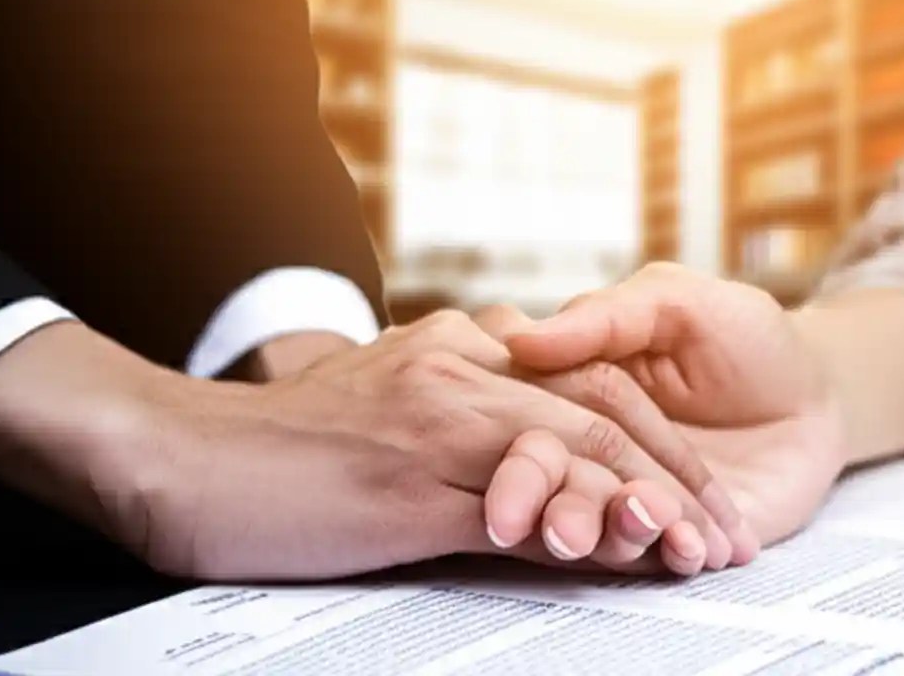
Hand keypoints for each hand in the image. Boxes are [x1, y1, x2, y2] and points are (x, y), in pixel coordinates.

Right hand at [0, 314, 721, 578]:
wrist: (183, 458)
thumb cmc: (280, 448)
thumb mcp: (382, 407)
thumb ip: (454, 414)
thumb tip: (518, 456)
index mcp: (454, 344)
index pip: (582, 377)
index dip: (648, 430)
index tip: (689, 481)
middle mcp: (457, 367)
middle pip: (601, 407)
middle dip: (673, 467)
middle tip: (719, 523)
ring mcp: (438, 421)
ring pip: (576, 449)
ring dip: (646, 500)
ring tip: (696, 546)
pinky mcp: (413, 485)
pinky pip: (523, 505)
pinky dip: (584, 529)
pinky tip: (625, 558)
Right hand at [505, 263, 849, 546]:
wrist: (820, 392)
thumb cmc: (744, 336)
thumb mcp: (675, 304)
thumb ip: (604, 318)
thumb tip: (518, 338)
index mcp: (571, 394)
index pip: (527, 435)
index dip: (517, 468)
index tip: (506, 500)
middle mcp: (593, 455)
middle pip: (556, 494)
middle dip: (556, 516)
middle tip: (564, 534)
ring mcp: (637, 500)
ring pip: (606, 530)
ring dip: (617, 536)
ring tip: (649, 519)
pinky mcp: (683, 536)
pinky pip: (667, 555)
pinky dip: (676, 553)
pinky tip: (694, 548)